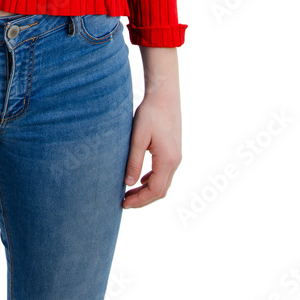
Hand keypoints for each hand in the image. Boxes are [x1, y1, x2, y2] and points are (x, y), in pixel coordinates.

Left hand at [122, 88, 181, 208]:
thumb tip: (129, 184)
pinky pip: (164, 173)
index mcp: (168, 160)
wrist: (164, 96)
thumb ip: (134, 161)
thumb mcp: (138, 137)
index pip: (155, 190)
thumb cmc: (150, 113)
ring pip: (163, 183)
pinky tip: (140, 179)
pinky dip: (152, 180)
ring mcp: (176, 156)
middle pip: (161, 190)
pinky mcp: (173, 151)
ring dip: (147, 190)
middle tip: (124, 202)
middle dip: (143, 199)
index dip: (140, 200)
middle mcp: (175, 161)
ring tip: (129, 193)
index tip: (124, 203)